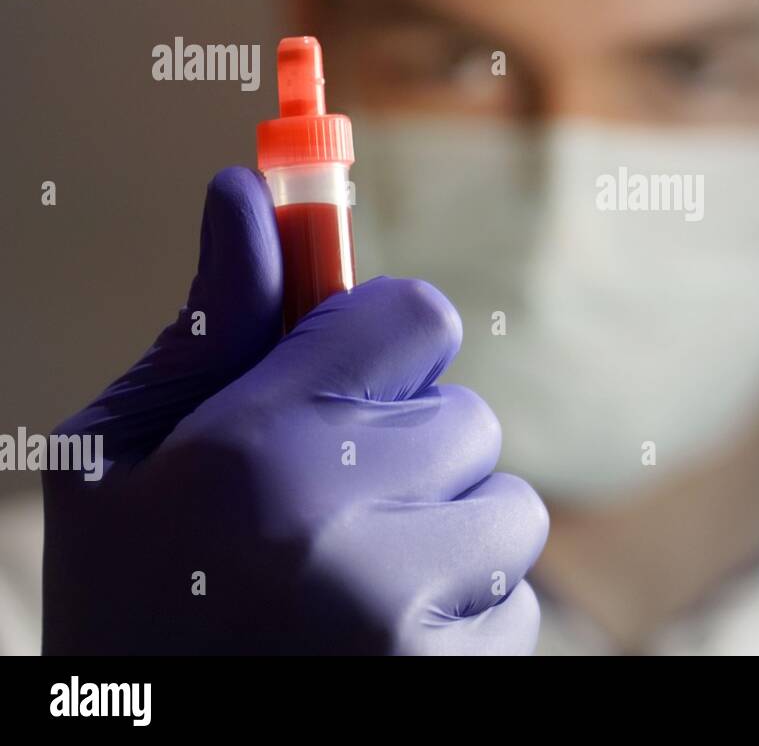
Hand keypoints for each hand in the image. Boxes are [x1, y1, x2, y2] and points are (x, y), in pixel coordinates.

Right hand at [42, 166, 546, 653]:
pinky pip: (520, 604)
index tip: (351, 372)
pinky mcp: (458, 687)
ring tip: (352, 583)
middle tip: (329, 503)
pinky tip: (380, 647)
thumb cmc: (121, 603)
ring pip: (509, 511)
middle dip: (410, 447)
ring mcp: (411, 624)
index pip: (417, 317)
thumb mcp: (121, 461)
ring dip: (449, 532)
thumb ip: (206, 327)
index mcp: (256, 450)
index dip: (385, 339)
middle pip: (468, 415)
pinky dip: (467, 614)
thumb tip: (246, 190)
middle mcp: (346, 531)